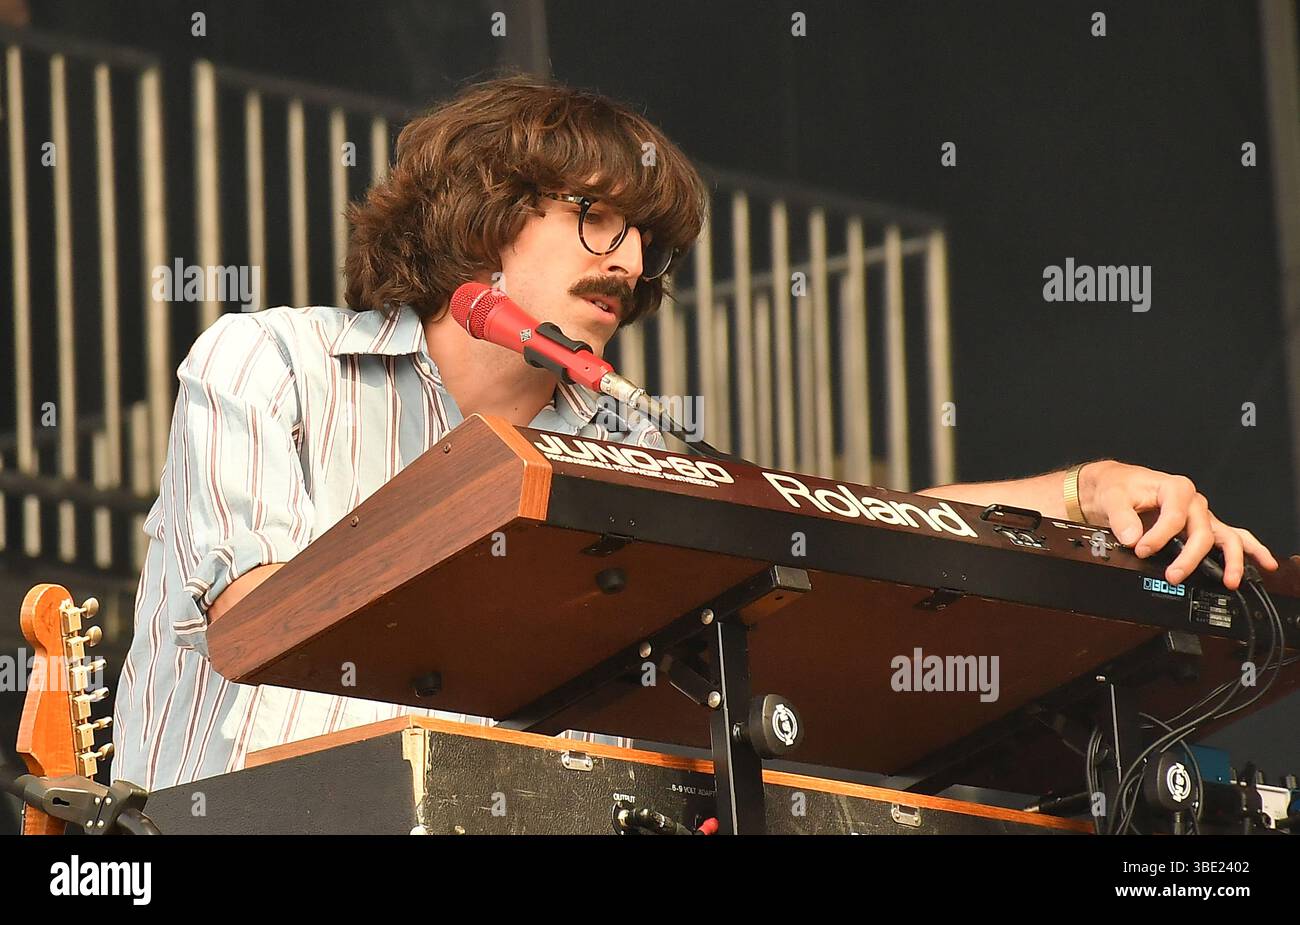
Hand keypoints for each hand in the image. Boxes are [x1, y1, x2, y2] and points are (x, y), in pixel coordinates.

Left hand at [1079, 460, 1277, 590]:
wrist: (1117, 486)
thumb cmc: (1119, 487)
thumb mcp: (1113, 497)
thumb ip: (1122, 518)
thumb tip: (1132, 538)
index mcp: (1175, 488)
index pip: (1175, 517)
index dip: (1158, 537)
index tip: (1141, 549)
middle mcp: (1194, 502)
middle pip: (1202, 532)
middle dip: (1189, 558)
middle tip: (1173, 575)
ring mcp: (1201, 516)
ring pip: (1225, 537)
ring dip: (1231, 560)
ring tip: (1230, 579)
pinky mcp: (1201, 528)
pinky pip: (1231, 538)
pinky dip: (1250, 550)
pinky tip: (1263, 563)